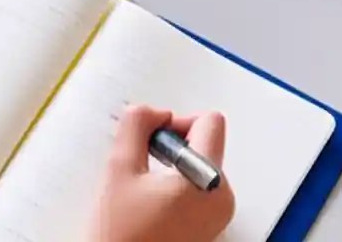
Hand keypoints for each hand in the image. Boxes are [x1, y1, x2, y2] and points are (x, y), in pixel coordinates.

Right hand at [91, 105, 235, 241]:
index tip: (153, 140)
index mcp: (208, 180)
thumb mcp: (119, 169)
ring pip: (198, 165)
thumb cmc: (120, 237)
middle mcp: (222, 198)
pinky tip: (148, 204)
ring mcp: (217, 215)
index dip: (176, 121)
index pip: (209, 121)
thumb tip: (152, 112)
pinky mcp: (208, 227)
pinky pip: (197, 188)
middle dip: (171, 147)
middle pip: (205, 143)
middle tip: (140, 168)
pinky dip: (173, 185)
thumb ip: (136, 125)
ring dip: (169, 167)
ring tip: (141, 190)